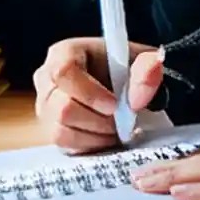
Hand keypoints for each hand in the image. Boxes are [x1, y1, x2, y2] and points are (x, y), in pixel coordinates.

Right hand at [32, 37, 163, 152]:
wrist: (124, 91)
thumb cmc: (126, 72)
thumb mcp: (141, 64)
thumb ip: (147, 67)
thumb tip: (154, 65)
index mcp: (64, 54)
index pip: (63, 72)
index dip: (89, 93)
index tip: (115, 105)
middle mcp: (47, 80)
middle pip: (62, 108)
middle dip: (98, 120)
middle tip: (122, 119)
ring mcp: (45, 107)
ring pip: (61, 130)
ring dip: (96, 134)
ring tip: (115, 127)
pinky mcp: (50, 130)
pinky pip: (65, 145)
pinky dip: (90, 145)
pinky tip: (105, 135)